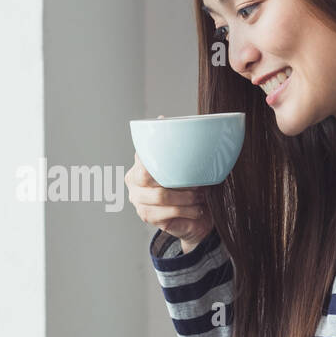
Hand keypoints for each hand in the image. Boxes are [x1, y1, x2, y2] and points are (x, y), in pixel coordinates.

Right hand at [126, 118, 213, 244]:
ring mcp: (139, 201)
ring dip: (186, 196)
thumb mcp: (186, 166)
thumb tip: (163, 119)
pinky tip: (198, 209)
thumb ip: (176, 148)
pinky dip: (188, 210)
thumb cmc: (190, 187)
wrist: (196, 216)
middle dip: (177, 179)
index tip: (173, 154)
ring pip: (161, 196)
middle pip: (148, 176)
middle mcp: (134, 182)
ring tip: (201, 196)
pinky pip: (169, 212)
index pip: (143, 155)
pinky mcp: (148, 218)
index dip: (156, 154)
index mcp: (140, 164)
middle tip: (199, 182)